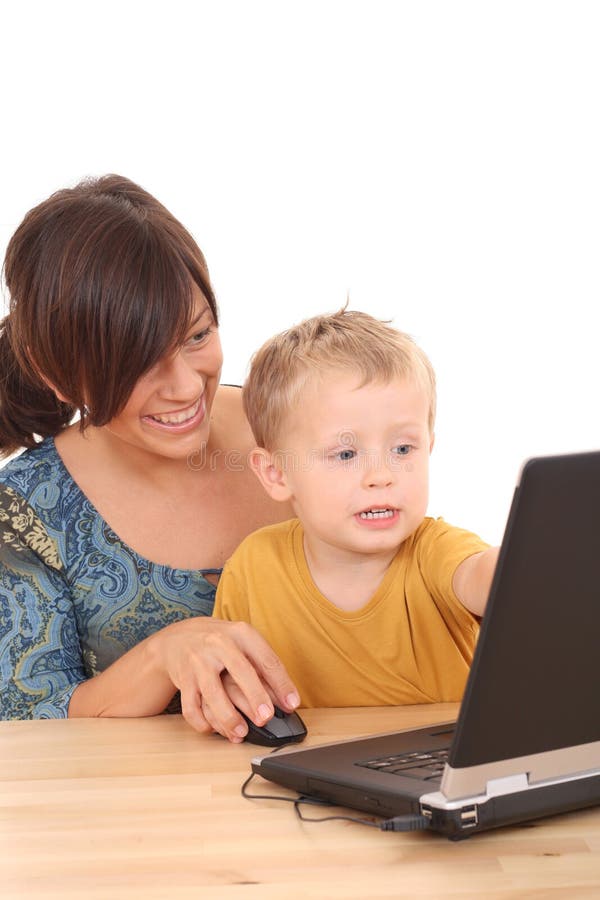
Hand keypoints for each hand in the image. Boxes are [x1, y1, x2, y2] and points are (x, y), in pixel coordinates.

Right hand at [151, 617, 299, 742]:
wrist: (178, 638)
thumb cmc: (220, 643)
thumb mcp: (242, 643)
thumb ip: (262, 666)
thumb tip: (285, 698)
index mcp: (241, 633)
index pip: (266, 659)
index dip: (282, 683)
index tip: (292, 704)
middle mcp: (219, 643)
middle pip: (241, 672)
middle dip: (255, 697)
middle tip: (266, 719)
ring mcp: (198, 660)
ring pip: (213, 693)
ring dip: (228, 717)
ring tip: (241, 733)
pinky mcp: (182, 678)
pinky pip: (191, 706)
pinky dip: (202, 722)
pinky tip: (214, 729)